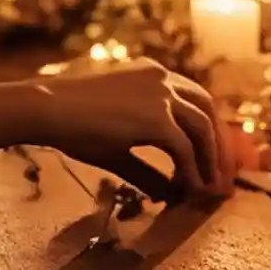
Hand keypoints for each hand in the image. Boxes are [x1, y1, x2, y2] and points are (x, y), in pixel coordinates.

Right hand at [38, 59, 234, 199]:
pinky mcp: (156, 117)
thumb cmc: (72, 124)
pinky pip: (184, 149)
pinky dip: (191, 172)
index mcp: (153, 75)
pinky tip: (190, 190)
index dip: (209, 131)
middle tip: (223, 178)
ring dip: (211, 161)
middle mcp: (162, 79)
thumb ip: (147, 167)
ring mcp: (160, 95)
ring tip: (212, 190)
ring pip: (203, 129)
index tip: (214, 160)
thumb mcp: (117, 146)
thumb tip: (169, 194)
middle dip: (219, 147)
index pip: (196, 100)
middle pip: (208, 111)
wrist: (47, 109)